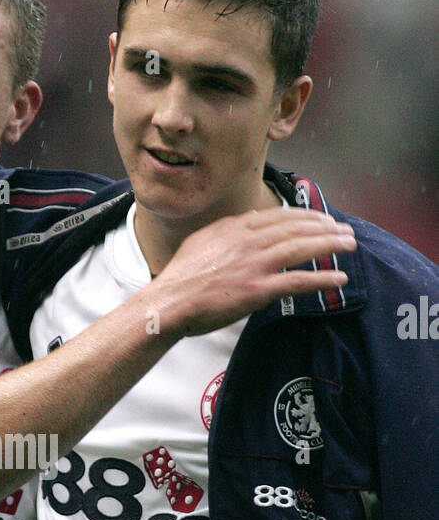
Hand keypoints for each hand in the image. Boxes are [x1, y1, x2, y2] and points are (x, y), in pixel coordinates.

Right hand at [148, 207, 355, 337]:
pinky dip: (321, 278)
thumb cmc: (181, 277)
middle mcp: (248, 241)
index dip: (306, 216)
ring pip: (302, 248)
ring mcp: (254, 265)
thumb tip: (248, 222)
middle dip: (326, 227)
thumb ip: (228, 231)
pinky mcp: (257, 290)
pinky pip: (297, 281)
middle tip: (345, 230)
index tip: (323, 219)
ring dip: (330, 245)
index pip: (280, 216)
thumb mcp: (203, 241)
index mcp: (235, 228)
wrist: (168, 302)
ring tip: (350, 245)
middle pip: (297, 228)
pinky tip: (339, 277)